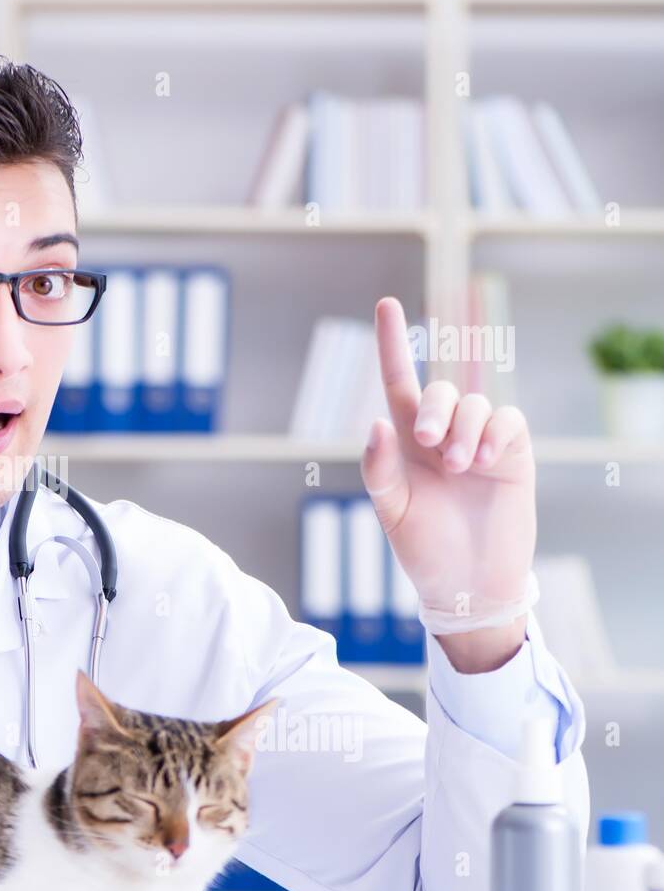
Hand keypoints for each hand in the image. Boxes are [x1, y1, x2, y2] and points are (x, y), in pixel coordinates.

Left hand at [359, 298, 533, 671]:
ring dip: (463, 428)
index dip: (392, 345)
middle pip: (438, 391)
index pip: (397, 384)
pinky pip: (508, 422)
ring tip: (459, 467)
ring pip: (474, 404)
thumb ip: (380, 469)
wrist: (468, 585)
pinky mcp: (513, 455)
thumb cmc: (424, 549)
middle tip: (428, 443)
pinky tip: (483, 460)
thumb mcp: (391, 512)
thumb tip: (377, 424)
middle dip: (433, 408)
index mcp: (406, 444)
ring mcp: (479, 443)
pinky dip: (494, 433)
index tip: (385, 305)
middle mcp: (442, 435)